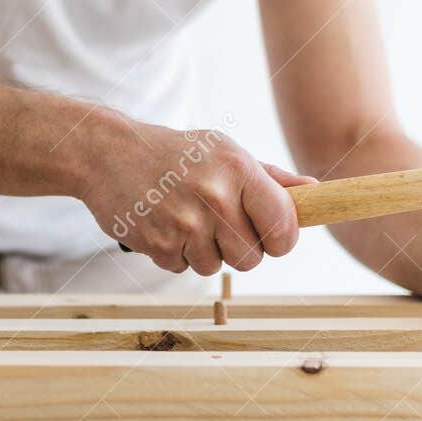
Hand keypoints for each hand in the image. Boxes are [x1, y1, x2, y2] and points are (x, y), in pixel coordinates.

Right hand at [77, 116, 316, 274]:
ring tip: (186, 219)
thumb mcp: (224, 152)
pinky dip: (177, 253)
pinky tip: (165, 224)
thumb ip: (269, 178)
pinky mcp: (157, 244)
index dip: (282, 239)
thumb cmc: (175, 153)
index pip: (284, 226)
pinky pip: (184, 268)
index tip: (273, 236)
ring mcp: (184, 223)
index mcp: (237, 170)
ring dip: (205, 251)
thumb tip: (314, 193)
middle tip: (220, 224)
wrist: (107, 153)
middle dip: (241, 248)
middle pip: (252, 258)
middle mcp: (213, 197)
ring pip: (217, 266)